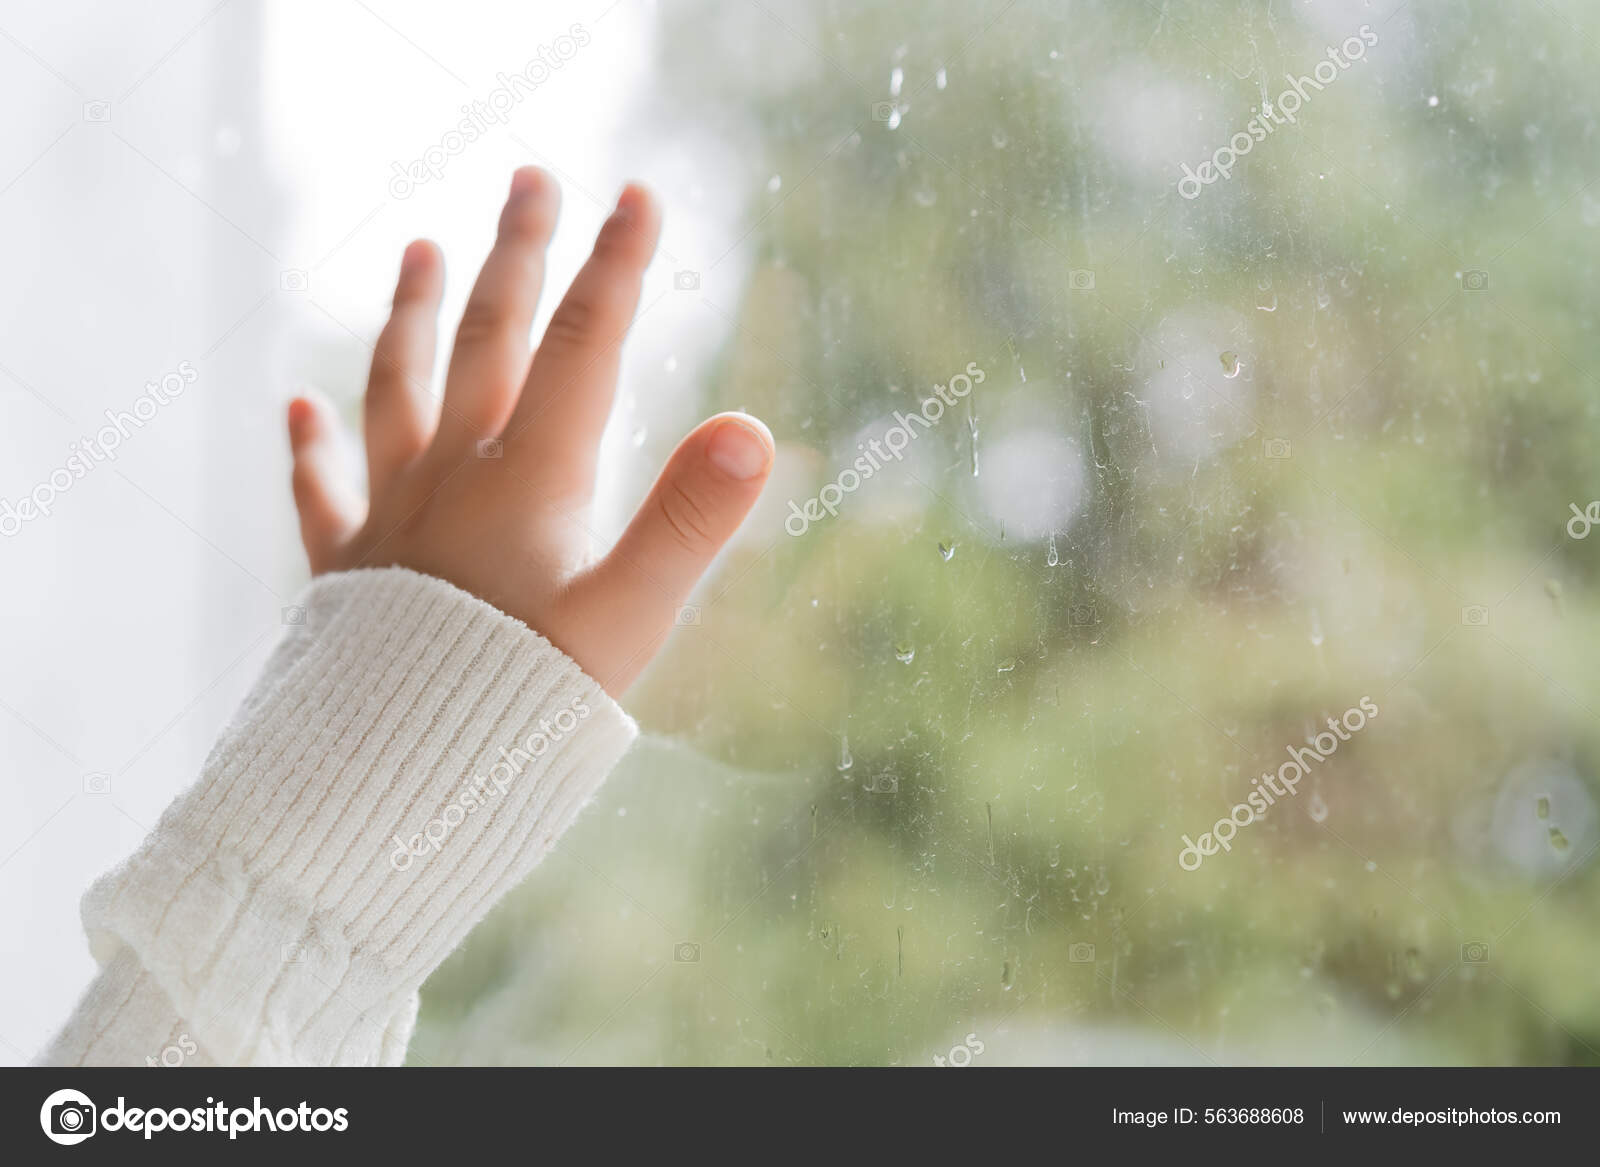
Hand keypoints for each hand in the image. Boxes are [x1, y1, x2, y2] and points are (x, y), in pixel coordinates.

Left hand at [285, 167, 773, 695]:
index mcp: (529, 481)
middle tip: (532, 178)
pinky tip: (295, 408)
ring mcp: (392, 519)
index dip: (615, 268)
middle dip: (518, 255)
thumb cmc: (517, 710)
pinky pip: (323, 494)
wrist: (388, 783)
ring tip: (420, 252)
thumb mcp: (625, 622)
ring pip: (398, 390)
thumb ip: (687, 522)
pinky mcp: (347, 574)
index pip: (581, 347)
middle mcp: (453, 478)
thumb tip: (752, 428)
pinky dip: (309, 448)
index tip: (637, 196)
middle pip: (489, 341)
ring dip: (413, 316)